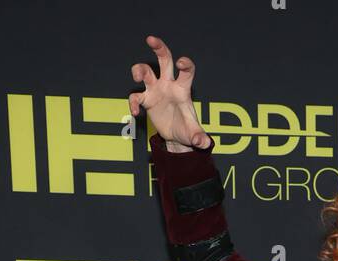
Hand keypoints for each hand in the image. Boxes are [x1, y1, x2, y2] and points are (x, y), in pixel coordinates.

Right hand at [128, 34, 208, 150]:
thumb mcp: (194, 135)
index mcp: (183, 89)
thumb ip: (199, 138)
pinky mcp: (146, 100)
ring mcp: (156, 91)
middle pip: (164, 59)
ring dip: (139, 70)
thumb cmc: (187, 131)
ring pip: (145, 71)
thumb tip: (204, 143)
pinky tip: (135, 113)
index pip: (187, 71)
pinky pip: (135, 96)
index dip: (185, 64)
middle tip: (151, 39)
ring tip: (137, 77)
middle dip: (158, 47)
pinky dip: (133, 103)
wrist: (177, 138)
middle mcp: (168, 85)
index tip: (181, 63)